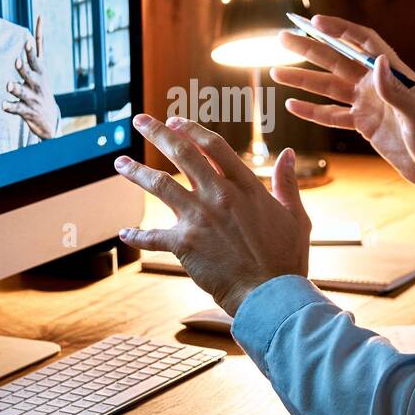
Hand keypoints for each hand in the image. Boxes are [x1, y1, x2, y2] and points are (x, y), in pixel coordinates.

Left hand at [3, 14, 59, 139]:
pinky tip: (4, 105)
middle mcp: (37, 83)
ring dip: (16, 87)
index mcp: (40, 71)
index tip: (27, 41)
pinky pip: (17, 108)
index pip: (35, 59)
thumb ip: (37, 44)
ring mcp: (32, 97)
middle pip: (29, 73)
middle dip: (24, 68)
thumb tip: (40, 16)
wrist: (49, 119)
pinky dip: (10, 106)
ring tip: (9, 85)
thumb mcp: (42, 66)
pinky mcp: (27, 111)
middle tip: (17, 61)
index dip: (31, 50)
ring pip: (22, 91)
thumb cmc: (41, 86)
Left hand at [114, 114, 310, 316]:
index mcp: (246, 186)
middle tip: (140, 120)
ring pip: (159, 184)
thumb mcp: (295, 216)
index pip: (213, 146)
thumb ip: (288, 182)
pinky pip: (152, 237)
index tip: (175, 120)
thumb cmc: (287, 259)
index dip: (192, 129)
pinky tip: (124, 234)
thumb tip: (288, 154)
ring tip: (120, 163)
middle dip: (157, 133)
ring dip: (136, 172)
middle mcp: (220, 195)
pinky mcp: (185, 244)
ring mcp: (200, 218)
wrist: (271, 294)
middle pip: (182, 154)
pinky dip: (136, 236)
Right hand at [271, 14, 414, 203]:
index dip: (339, 30)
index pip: (363, 43)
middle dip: (310, 48)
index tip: (314, 21)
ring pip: (330, 88)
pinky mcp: (365, 126)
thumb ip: (396, 91)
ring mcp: (370, 105)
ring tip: (276, 71)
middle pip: (337, 60)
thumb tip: (377, 62)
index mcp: (393, 75)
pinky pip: (333, 116)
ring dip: (304, 80)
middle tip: (282, 37)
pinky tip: (293, 106)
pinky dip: (313, 111)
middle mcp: (378, 86)